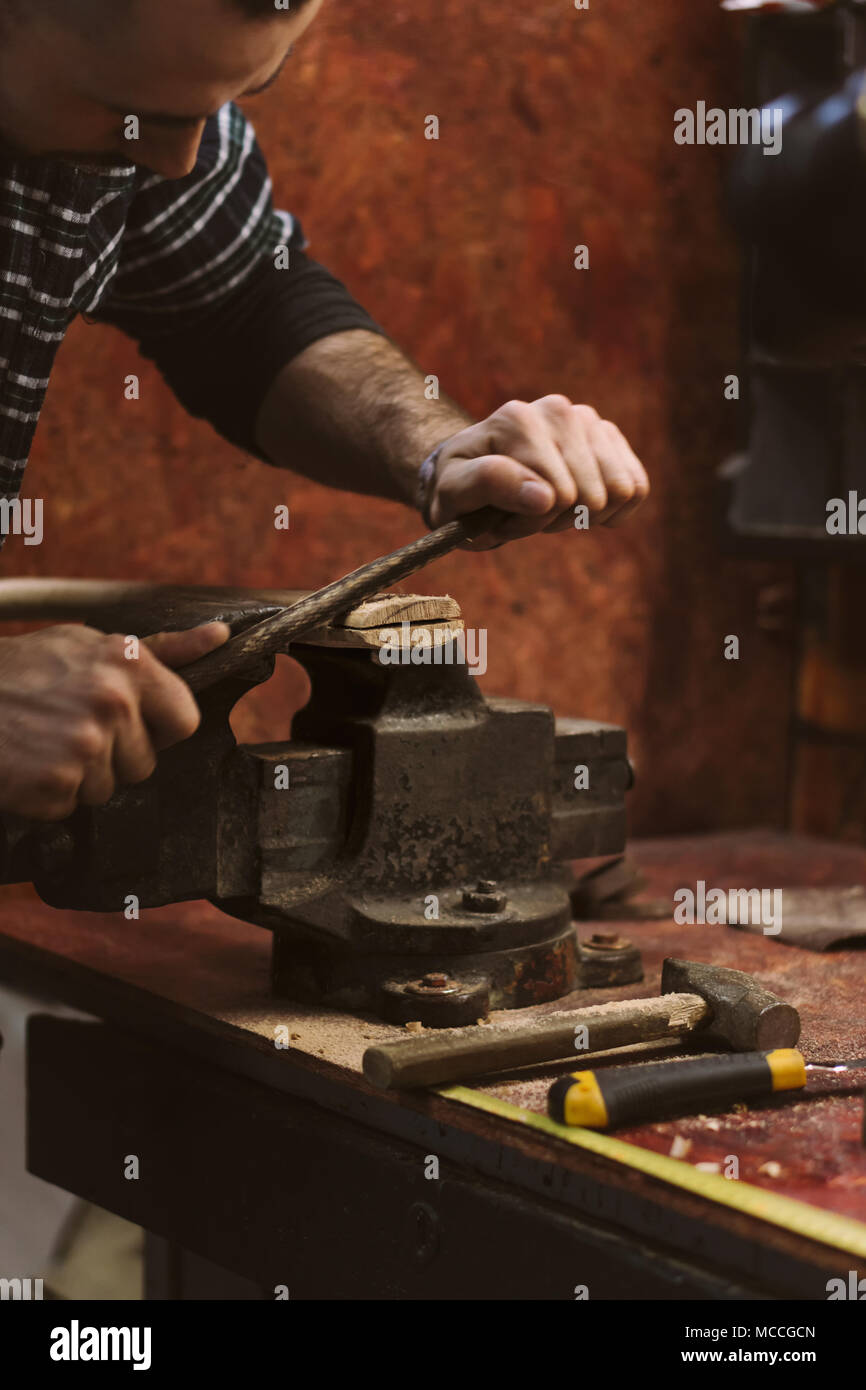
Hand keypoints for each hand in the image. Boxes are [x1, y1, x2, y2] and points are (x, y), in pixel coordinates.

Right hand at [0, 621, 229, 820]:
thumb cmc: (23, 669)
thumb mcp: (89, 644)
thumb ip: (163, 650)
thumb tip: (219, 638)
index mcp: (127, 666)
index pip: (185, 720)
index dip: (159, 727)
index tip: (132, 722)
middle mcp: (112, 704)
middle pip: (145, 762)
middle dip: (114, 754)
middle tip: (69, 727)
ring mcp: (84, 747)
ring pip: (109, 788)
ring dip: (80, 776)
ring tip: (46, 742)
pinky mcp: (56, 784)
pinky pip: (72, 806)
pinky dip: (49, 795)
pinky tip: (30, 763)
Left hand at [425, 395, 648, 546]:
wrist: (473, 472)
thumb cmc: (460, 489)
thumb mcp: (453, 493)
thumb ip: (490, 486)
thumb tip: (547, 497)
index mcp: (516, 420)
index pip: (554, 495)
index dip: (527, 523)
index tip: (498, 518)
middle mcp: (556, 409)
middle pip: (588, 496)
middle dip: (554, 520)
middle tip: (522, 513)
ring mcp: (587, 419)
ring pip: (618, 491)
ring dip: (582, 516)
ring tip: (547, 506)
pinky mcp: (609, 436)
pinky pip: (636, 486)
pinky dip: (614, 511)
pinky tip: (582, 507)